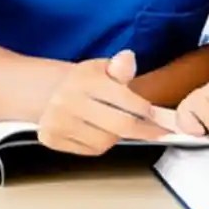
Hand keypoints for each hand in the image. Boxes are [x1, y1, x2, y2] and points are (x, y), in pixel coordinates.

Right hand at [36, 50, 165, 155]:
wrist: (49, 92)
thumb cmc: (82, 82)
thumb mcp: (101, 68)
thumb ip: (120, 68)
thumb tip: (128, 58)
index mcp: (83, 78)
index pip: (124, 100)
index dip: (146, 111)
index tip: (159, 116)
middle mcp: (67, 100)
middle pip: (119, 125)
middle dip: (143, 129)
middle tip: (156, 130)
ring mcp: (57, 121)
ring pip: (105, 141)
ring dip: (118, 137)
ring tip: (118, 125)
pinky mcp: (53, 138)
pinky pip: (90, 150)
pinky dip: (100, 144)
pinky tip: (100, 132)